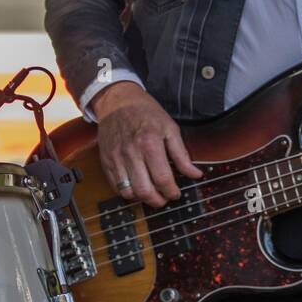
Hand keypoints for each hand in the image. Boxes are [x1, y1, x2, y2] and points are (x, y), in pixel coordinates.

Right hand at [91, 82, 202, 206]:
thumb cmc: (146, 112)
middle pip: (145, 190)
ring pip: (129, 192)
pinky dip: (128, 192)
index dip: (172, 191)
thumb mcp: (170, 128)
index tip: (176, 193)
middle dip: (158, 201)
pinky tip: (137, 187)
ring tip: (152, 194)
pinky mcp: (106, 162)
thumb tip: (195, 174)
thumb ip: (182, 154)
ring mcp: (116, 159)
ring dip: (143, 199)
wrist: (117, 101)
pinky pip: (116, 186)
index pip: (162, 179)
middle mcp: (131, 153)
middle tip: (165, 199)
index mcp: (150, 144)